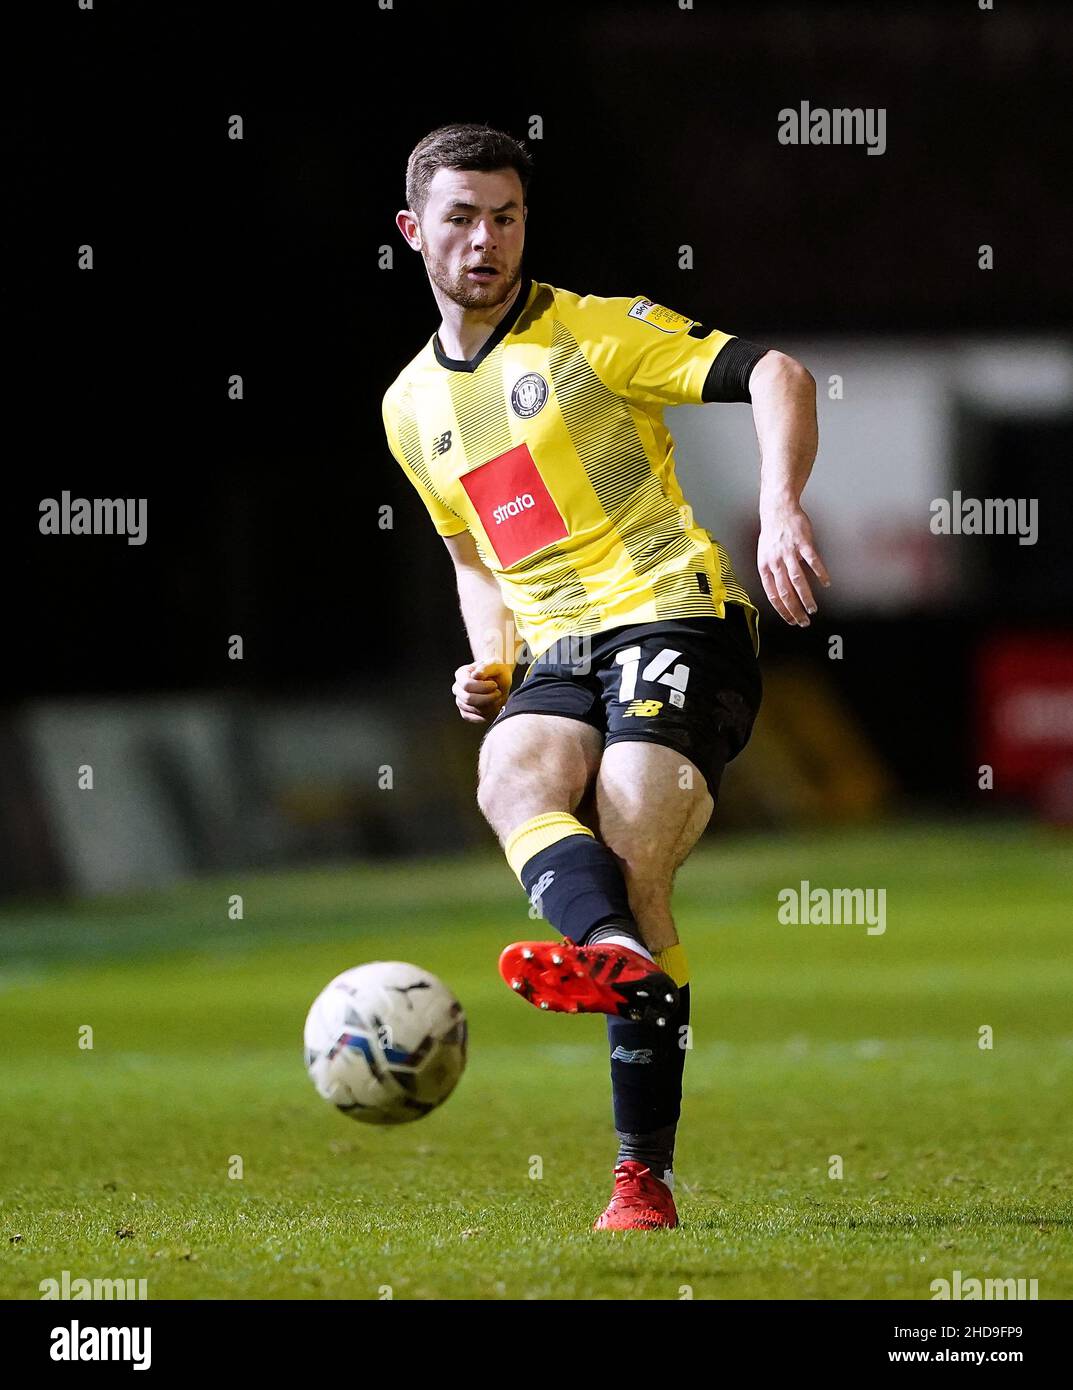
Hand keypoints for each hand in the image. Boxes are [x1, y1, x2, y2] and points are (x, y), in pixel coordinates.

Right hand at [452, 661, 512, 722]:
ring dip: (490, 706)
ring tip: (496, 698)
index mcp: (461, 674)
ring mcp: (460, 701)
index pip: (467, 685)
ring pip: (473, 709)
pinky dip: (487, 714)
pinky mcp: (466, 713)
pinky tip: (493, 706)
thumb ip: (487, 667)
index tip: (495, 685)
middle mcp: (458, 688)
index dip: (483, 687)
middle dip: (488, 698)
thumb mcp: (496, 665)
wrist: (499, 680)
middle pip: (468, 699)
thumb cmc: (497, 671)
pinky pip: (475, 718)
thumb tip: (475, 675)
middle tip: (498, 693)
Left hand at [757, 503, 830, 626]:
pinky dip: (820, 573)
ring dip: (806, 597)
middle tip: (804, 622)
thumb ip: (773, 572)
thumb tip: (782, 591)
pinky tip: (826, 582)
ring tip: (813, 609)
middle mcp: (775, 561)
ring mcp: (789, 552)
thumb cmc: (773, 534)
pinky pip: (812, 561)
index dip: (782, 610)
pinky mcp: (802, 542)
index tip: (791, 620)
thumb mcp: (765, 555)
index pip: (772, 595)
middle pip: (785, 592)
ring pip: (797, 580)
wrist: (778, 509)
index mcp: (765, 567)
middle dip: (795, 610)